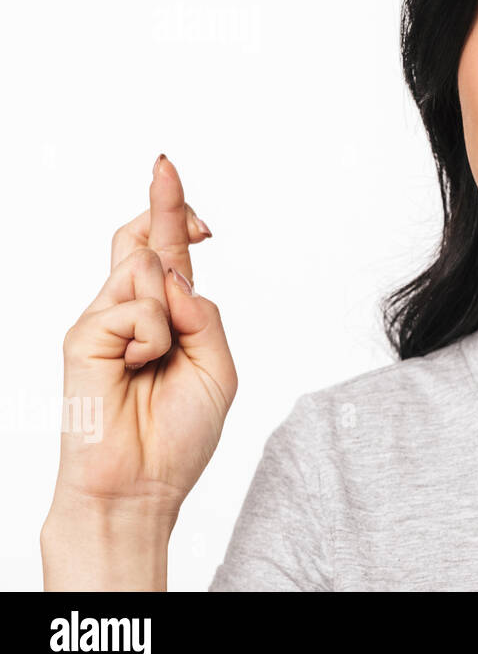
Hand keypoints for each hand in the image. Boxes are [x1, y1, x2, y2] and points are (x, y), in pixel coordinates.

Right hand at [42, 154, 236, 588]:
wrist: (140, 486)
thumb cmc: (177, 435)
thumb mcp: (217, 369)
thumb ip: (205, 317)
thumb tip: (173, 275)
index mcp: (167, 318)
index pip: (167, 254)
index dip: (173, 213)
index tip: (169, 174)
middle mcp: (132, 312)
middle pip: (143, 240)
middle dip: (163, 203)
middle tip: (165, 167)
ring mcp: (104, 321)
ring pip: (148, 270)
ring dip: (169, 310)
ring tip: (155, 360)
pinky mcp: (82, 336)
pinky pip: (136, 307)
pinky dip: (151, 336)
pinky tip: (135, 369)